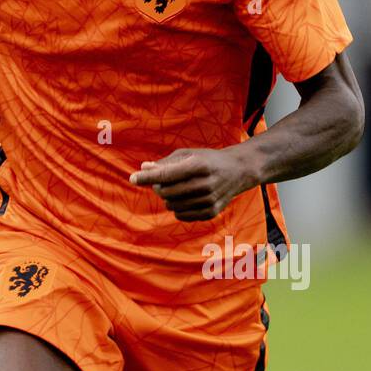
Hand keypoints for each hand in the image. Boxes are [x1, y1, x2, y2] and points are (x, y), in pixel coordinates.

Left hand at [128, 146, 251, 222]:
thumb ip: (165, 163)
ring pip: (172, 205)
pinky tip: (187, 198)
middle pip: (166, 192)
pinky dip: (178, 208)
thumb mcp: (188, 155)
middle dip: (159, 187)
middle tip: (164, 181)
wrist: (237, 171)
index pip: (166, 174)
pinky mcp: (211, 212)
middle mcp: (205, 184)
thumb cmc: (207, 160)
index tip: (133, 178)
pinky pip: (181, 215)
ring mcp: (209, 200)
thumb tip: (143, 169)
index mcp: (199, 166)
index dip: (147, 177)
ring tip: (179, 188)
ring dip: (169, 198)